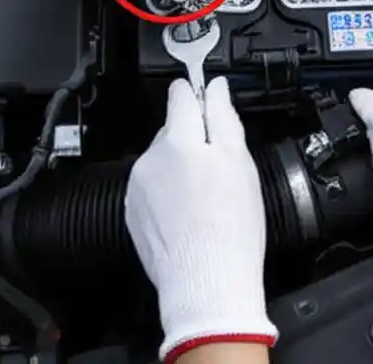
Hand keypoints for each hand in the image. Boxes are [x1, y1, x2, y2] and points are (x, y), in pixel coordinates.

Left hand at [125, 78, 276, 361]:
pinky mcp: (132, 213)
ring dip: (180, 168)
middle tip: (220, 167)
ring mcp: (137, 187)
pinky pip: (151, 188)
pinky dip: (168, 194)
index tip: (208, 100)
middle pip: (172, 129)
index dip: (197, 94)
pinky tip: (190, 214)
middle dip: (193, 139)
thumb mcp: (240, 163)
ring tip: (206, 199)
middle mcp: (149, 159)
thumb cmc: (229, 230)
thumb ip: (224, 118)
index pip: (180, 95)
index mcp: (177, 141)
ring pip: (162, 160)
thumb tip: (215, 88)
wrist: (205, 283)